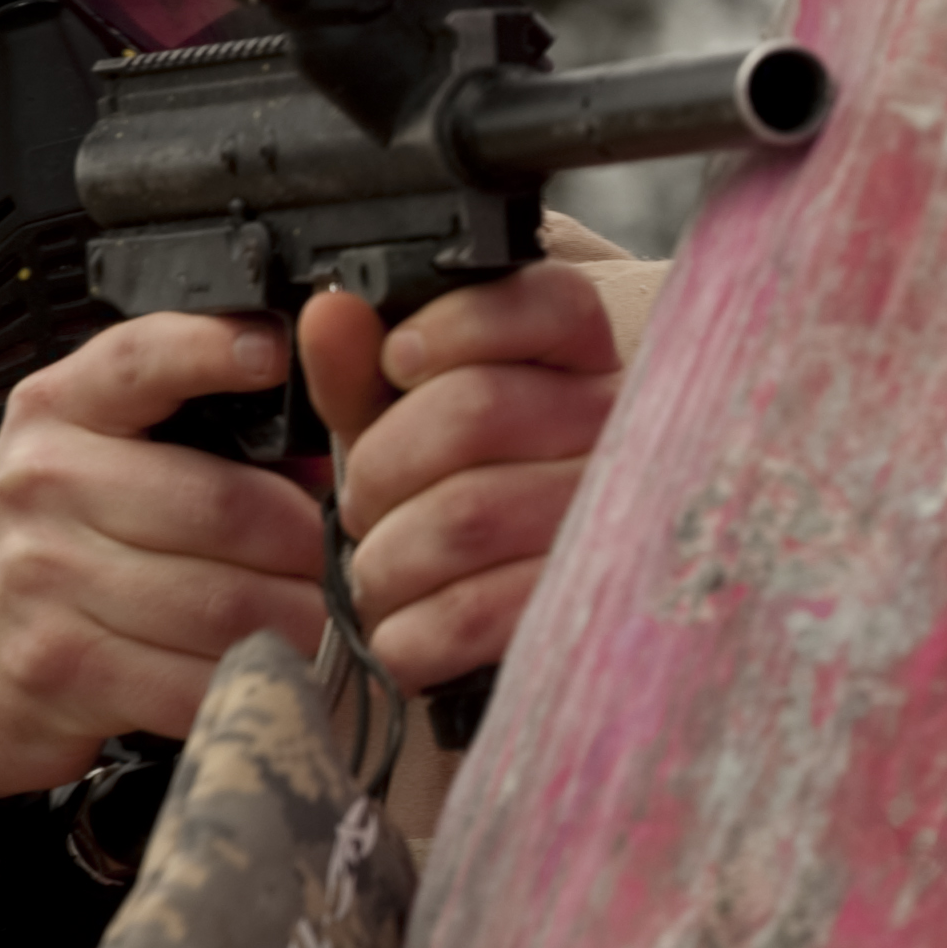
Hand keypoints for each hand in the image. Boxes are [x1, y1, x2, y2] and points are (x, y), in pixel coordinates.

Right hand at [0, 313, 330, 795]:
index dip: (216, 349)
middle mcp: (43, 483)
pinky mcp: (57, 668)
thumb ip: (194, 443)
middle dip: (311, 547)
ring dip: (297, 627)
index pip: (142, 359)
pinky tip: (276, 681)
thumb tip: (334, 458)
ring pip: (222, 604)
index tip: (279, 352)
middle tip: (355, 567)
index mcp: (60, 412)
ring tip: (330, 629)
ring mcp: (42, 577)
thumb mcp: (93, 468)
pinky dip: (253, 687)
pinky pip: (192, 681)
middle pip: (223, 506)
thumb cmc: (46, 557)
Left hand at [295, 265, 623, 691]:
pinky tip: (404, 633)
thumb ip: (360, 372)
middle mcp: (616, 439)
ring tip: (377, 574)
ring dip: (385, 558)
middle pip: (477, 410)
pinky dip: (410, 632)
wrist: (517, 644)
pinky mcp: (588, 615)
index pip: (553, 302)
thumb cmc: (452, 516)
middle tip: (361, 502)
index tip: (400, 360)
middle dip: (380, 465)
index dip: (461, 323)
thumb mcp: (404, 434)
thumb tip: (329, 313)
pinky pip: (474, 613)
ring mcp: (613, 527)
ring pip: (466, 517)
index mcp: (583, 373)